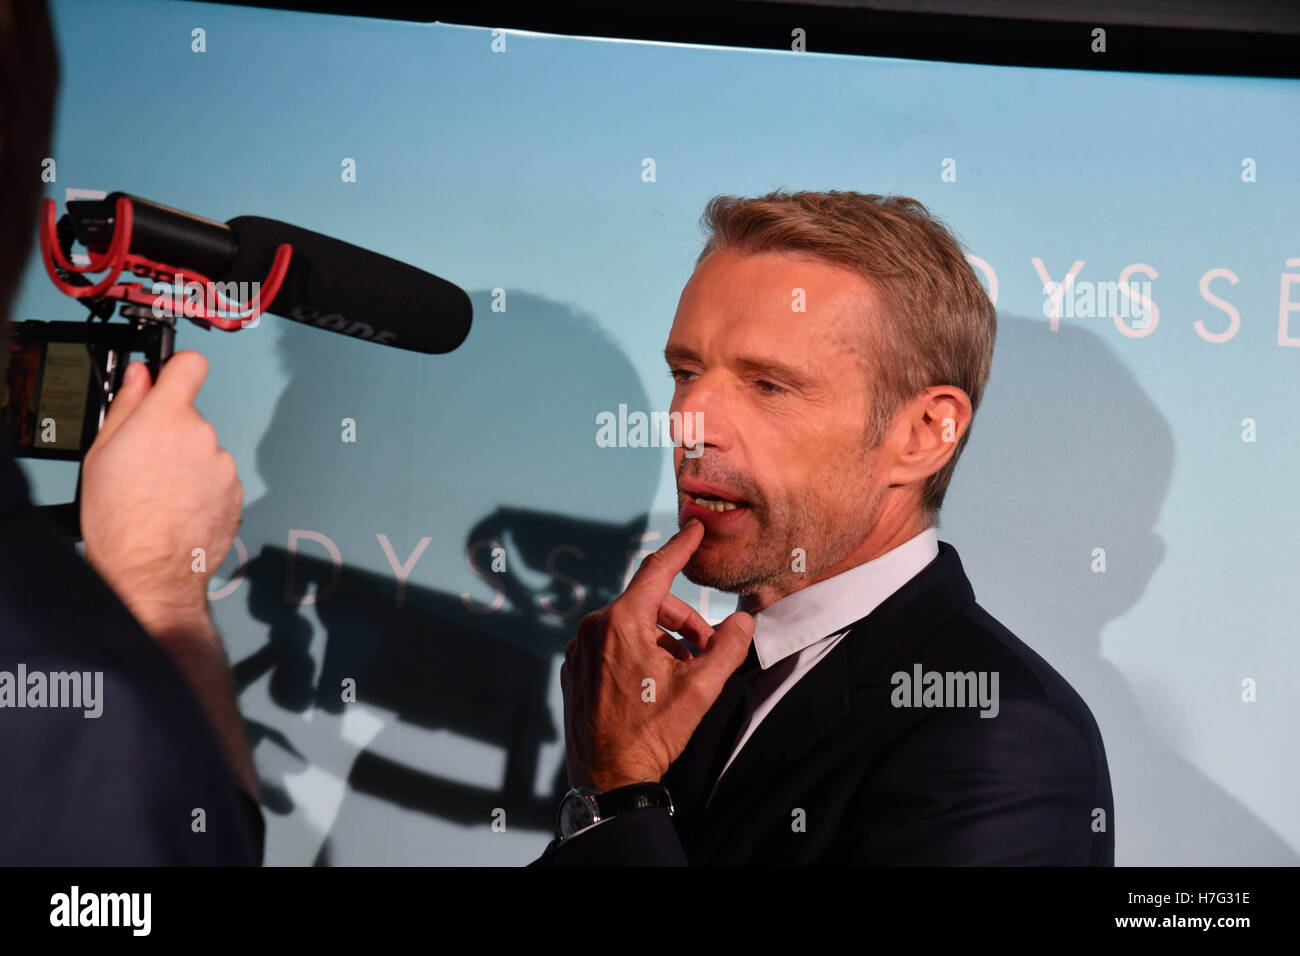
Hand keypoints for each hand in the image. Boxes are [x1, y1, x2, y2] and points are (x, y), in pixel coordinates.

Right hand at [80, 351, 242, 641]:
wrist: (151, 571)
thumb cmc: (121, 519)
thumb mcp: (102, 453)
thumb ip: (127, 406)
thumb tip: (139, 377)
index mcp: (167, 417)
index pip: (190, 365)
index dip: (179, 368)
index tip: (171, 377)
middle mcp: (203, 435)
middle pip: (190, 418)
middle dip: (171, 434)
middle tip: (144, 463)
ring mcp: (223, 465)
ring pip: (203, 452)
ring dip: (187, 465)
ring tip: (159, 494)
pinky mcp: (236, 491)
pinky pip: (216, 479)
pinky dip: (201, 489)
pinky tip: (177, 508)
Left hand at [560, 519, 754, 791]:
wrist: (608, 778)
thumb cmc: (650, 734)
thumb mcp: (700, 689)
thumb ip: (727, 648)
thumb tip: (743, 621)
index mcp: (621, 623)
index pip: (657, 570)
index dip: (681, 548)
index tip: (694, 528)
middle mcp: (594, 628)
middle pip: (650, 605)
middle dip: (684, 622)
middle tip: (707, 650)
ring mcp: (580, 649)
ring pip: (632, 627)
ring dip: (663, 641)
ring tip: (682, 674)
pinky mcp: (575, 669)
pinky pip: (612, 646)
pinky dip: (638, 654)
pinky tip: (654, 684)